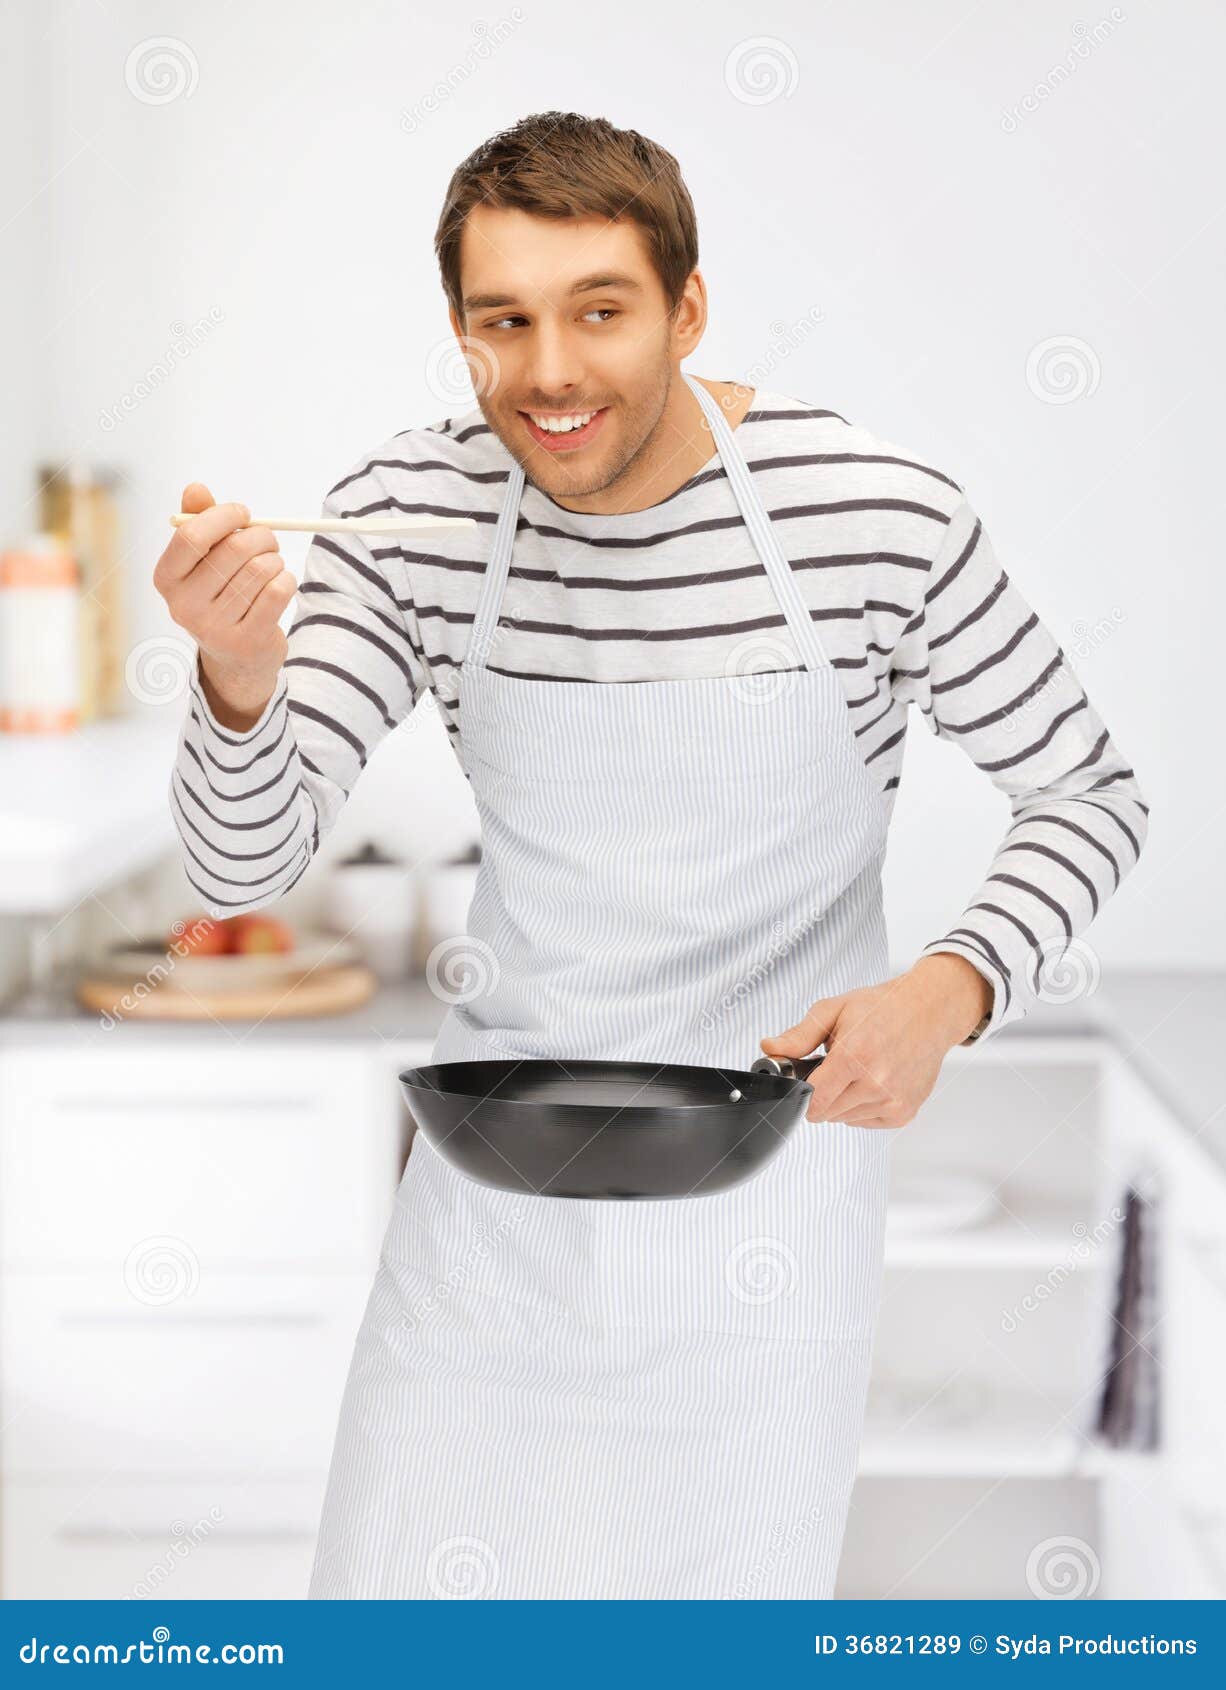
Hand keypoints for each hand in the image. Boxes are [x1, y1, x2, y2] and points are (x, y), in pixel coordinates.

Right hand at [153, 482, 297, 724]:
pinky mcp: (246, 641)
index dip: (224, 516)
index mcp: (166, 578)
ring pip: (261, 569)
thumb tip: (195, 488)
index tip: (243, 513)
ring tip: (271, 566)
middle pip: (234, 549)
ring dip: (275, 559)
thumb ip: (199, 522)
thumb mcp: (203, 560)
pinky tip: (280, 584)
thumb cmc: (220, 593)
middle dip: (261, 535)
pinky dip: (287, 580)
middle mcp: (183, 606)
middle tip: (268, 539)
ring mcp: (214, 627)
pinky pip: (278, 591)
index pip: (192, 536)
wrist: (236, 657)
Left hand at [758, 954, 992, 1126]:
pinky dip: (862, 1105)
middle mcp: (876, 1084)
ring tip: (858, 1069)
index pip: (813, 1101)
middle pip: (825, 1114)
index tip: (806, 1079)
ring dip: (843, 1100)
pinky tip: (873, 1080)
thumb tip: (770, 1048)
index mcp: (855, 1057)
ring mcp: (892, 1102)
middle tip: (836, 1066)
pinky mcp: (903, 1113)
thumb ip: (799, 1035)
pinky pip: (865, 1121)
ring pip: (844, 1119)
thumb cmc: (883, 1008)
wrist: (930, 1012)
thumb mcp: (834, 1010)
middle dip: (823, 1093)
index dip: (803, 1092)